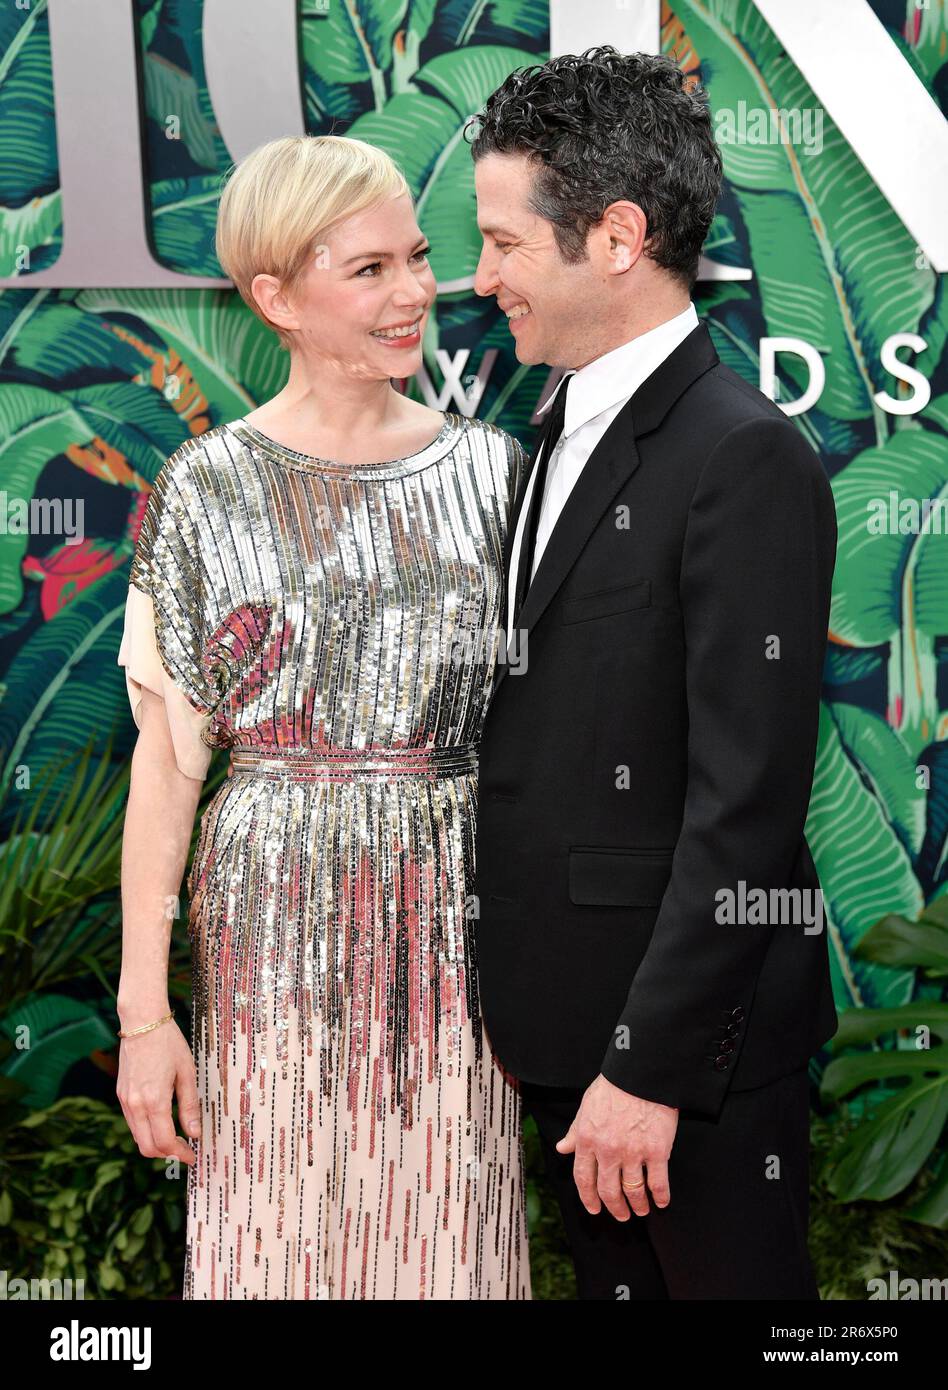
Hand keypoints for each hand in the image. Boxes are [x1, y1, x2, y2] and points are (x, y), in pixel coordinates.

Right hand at [116, 1018, 201, 1166]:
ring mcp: (125, 1101)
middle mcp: (135, 1105)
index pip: (165, 1142)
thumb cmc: (168, 1043)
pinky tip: (162, 1122)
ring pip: (138, 1137)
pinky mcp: (121, 1095)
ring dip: (156, 1144)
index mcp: (154, 1101)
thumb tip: (195, 1133)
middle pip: (148, 1147)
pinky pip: (132, 1123)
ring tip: (177, 1138)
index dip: (180, 1154)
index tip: (193, 1156)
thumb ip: (189, 1105)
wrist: (142, 1022)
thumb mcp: (187, 1073)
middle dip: (168, 1154)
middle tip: (186, 1150)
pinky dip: (146, 1131)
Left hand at [555, 1074, 677, 1218]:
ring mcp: (633, 1152)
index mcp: (587, 1138)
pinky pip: (658, 1182)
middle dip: (614, 1208)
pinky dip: (660, 1196)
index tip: (594, 1209)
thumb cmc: (614, 1085)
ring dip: (637, 1206)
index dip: (588, 1198)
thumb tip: (562, 1148)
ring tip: (641, 1210)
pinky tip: (661, 1202)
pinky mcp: (657, 1151)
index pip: (583, 1177)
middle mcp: (608, 1150)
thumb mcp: (587, 1106)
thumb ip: (575, 1130)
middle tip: (620, 1215)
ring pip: (632, 1191)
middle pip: (608, 1190)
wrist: (641, 1073)